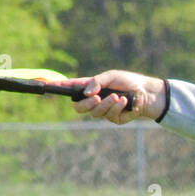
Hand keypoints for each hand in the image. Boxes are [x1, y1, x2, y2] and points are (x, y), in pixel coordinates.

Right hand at [48, 70, 166, 123]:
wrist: (147, 94)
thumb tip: (87, 92)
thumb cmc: (128, 82)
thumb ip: (97, 81)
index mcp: (90, 87)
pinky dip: (117, 108)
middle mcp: (94, 100)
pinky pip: (110, 117)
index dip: (59, 87)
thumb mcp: (112, 76)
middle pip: (79, 108)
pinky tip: (124, 102)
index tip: (47, 84)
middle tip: (96, 97)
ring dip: (106, 104)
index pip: (71, 88)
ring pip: (96, 113)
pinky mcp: (114, 119)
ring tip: (117, 97)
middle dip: (86, 104)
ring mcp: (104, 111)